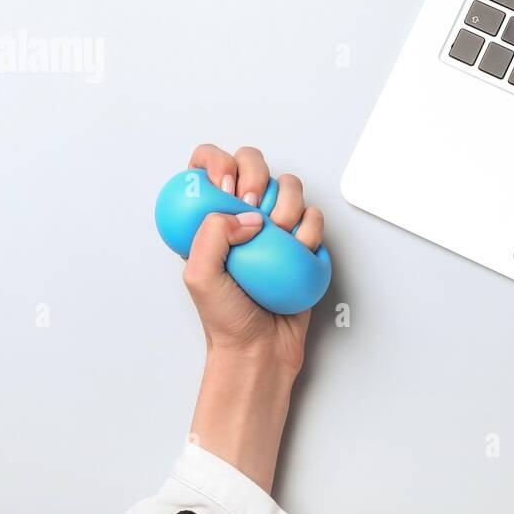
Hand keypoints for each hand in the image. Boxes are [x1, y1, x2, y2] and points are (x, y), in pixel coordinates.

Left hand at [180, 144, 325, 489]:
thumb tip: (249, 214)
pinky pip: (314, 218)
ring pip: (290, 187)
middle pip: (254, 163)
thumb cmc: (227, 320)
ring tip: (280, 243)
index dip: (219, 162)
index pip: (209, 164)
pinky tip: (297, 256)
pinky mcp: (302, 241)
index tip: (227, 186)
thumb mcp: (199, 277)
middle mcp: (241, 215)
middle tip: (255, 212)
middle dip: (258, 178)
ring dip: (289, 209)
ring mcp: (274, 226)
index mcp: (208, 217)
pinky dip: (310, 234)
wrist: (260, 350)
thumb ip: (211, 234)